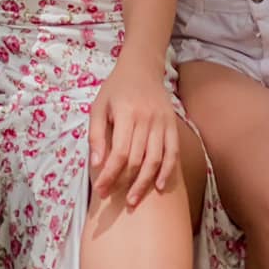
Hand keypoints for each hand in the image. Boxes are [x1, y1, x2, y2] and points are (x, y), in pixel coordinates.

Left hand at [89, 65, 182, 206]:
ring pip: (155, 159)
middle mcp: (146, 118)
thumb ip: (96, 135)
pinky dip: (167, 171)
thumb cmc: (116, 89)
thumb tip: (97, 164)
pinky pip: (173, 153)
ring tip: (133, 201)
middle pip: (137, 159)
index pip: (119, 152)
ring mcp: (162, 122)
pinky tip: (160, 187)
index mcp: (126, 113)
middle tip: (113, 200)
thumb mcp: (98, 106)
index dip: (109, 174)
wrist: (142, 67)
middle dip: (124, 183)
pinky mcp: (173, 125)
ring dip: (145, 183)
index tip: (100, 190)